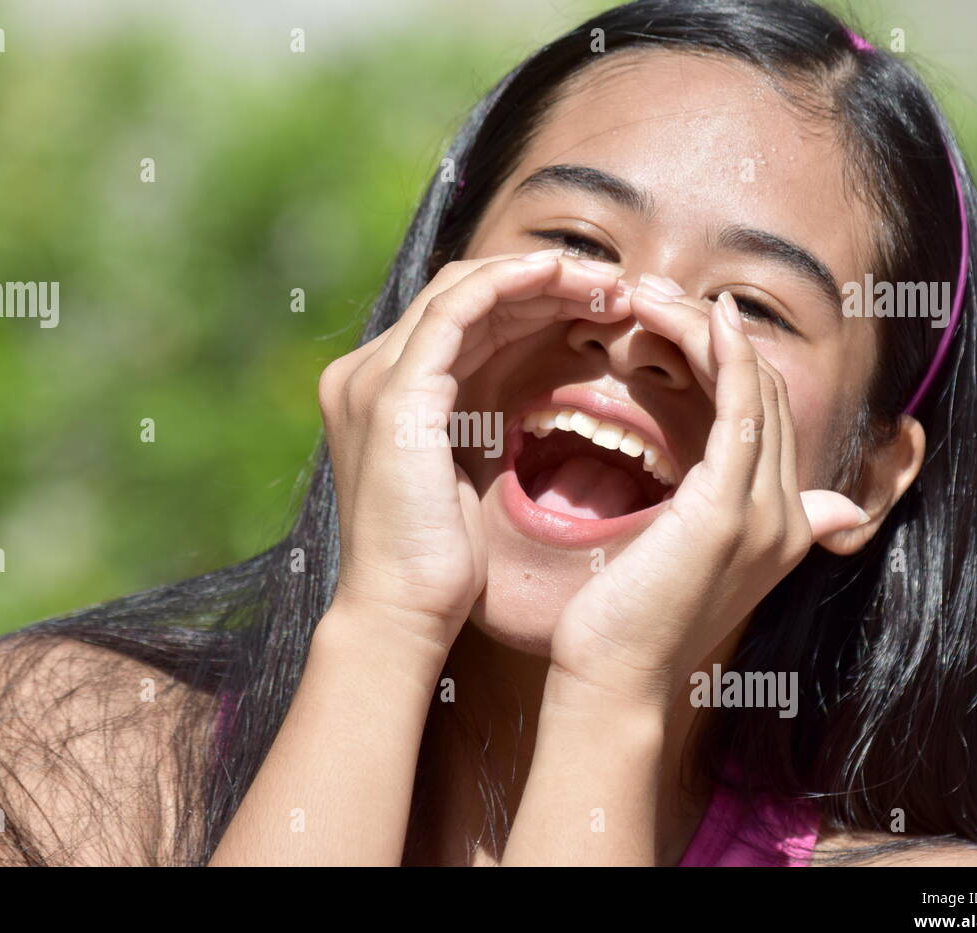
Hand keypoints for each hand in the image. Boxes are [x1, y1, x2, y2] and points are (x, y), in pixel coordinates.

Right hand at [319, 251, 632, 645]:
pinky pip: (458, 308)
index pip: (458, 318)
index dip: (528, 300)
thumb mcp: (463, 472)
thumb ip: (477, 421)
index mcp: (382, 391)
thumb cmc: (439, 563)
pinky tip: (561, 277)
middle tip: (611, 286)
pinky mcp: (395, 393)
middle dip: (541, 281)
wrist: (402, 612)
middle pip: (461, 294)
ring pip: (462, 289)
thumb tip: (524, 395)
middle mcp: (365, 373)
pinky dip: (509, 283)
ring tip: (602, 282)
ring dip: (537, 276)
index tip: (595, 307)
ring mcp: (374, 378)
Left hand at [549, 288, 868, 708]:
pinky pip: (740, 401)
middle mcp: (787, 514)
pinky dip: (722, 350)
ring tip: (653, 294)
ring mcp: (765, 510)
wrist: (615, 680)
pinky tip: (697, 316)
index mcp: (777, 524)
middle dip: (713, 333)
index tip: (670, 324)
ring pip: (755, 384)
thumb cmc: (627, 624)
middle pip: (766, 391)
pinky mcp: (728, 507)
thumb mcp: (685, 566)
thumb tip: (809, 513)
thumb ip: (725, 524)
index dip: (724, 361)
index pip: (764, 415)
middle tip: (652, 294)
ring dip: (708, 328)